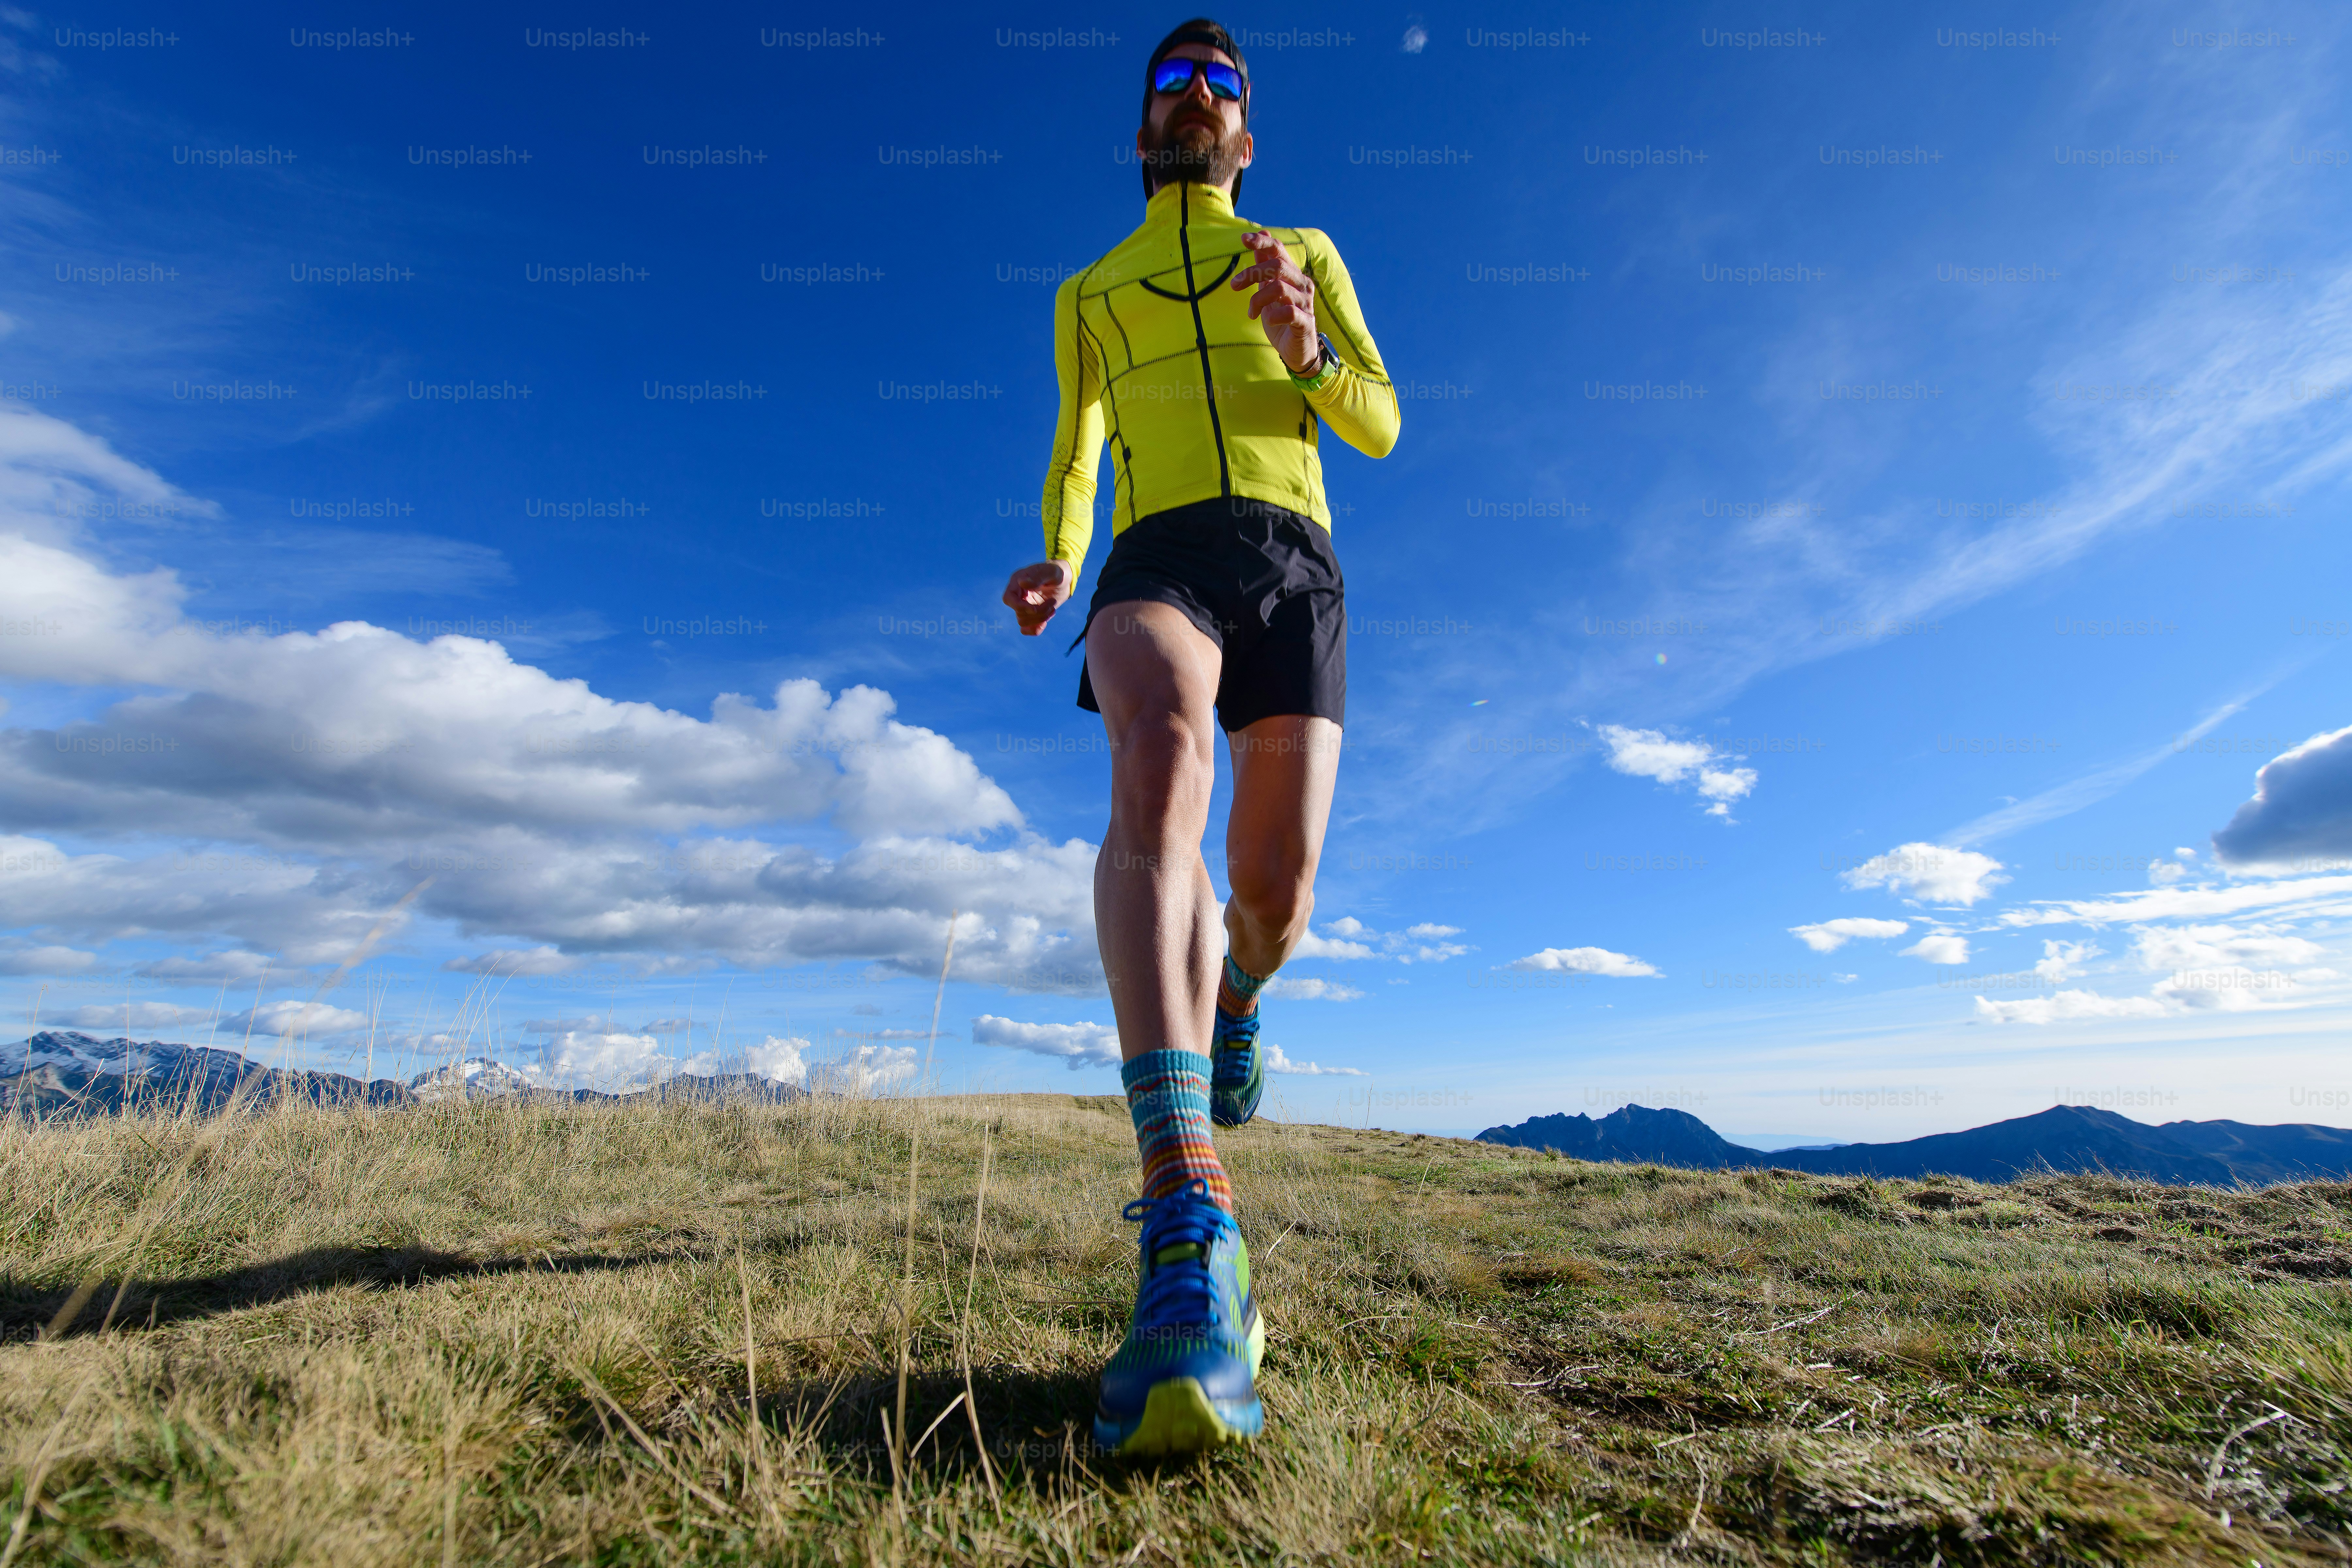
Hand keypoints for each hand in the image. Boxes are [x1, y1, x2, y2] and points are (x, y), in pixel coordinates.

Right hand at [1003, 559, 1074, 635]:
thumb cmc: (1057, 572)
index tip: (1035, 608)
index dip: (1019, 607)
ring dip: (1041, 618)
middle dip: (1038, 612)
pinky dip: (1035, 629)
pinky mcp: (1030, 614)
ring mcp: (1023, 605)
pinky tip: (1045, 623)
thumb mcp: (1051, 571)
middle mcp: (1018, 595)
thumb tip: (1021, 583)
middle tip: (1052, 602)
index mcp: (1017, 581)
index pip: (1008, 599)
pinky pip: (1025, 629)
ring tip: (1052, 608)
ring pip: (1023, 622)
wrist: (1064, 580)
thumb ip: (1037, 576)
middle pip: (1019, 613)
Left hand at [1231, 231, 1319, 374]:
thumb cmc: (1281, 320)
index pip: (1279, 251)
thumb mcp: (1269, 290)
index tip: (1243, 239)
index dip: (1262, 242)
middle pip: (1277, 266)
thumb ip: (1265, 266)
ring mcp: (1306, 303)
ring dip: (1257, 299)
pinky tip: (1267, 320)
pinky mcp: (1306, 323)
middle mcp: (1302, 285)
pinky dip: (1274, 314)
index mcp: (1292, 275)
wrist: (1297, 351)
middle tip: (1233, 285)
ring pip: (1280, 288)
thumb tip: (1261, 237)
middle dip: (1252, 273)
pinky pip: (1290, 312)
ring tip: (1250, 312)